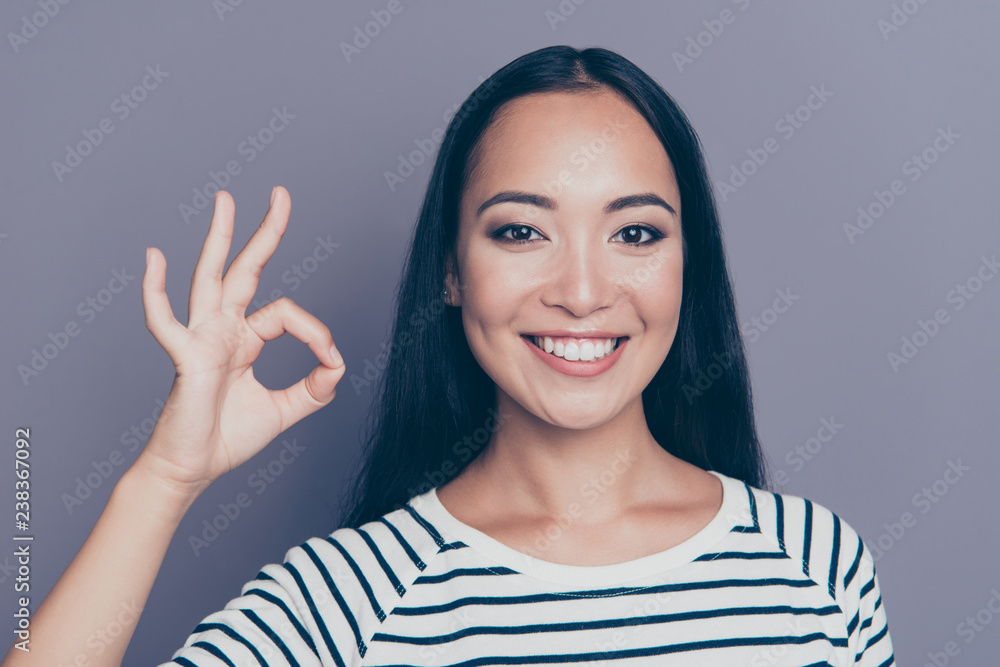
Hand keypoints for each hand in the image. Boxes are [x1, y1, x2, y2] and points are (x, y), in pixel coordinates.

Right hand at [136, 186, 344, 497]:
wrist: (194, 469)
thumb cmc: (229, 438)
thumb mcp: (286, 410)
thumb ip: (315, 389)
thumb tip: (340, 365)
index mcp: (245, 339)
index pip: (287, 313)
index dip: (316, 332)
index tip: (331, 360)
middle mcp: (223, 330)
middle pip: (245, 270)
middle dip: (264, 232)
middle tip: (281, 194)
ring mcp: (202, 339)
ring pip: (210, 278)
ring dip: (218, 238)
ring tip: (226, 200)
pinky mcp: (185, 357)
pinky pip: (166, 321)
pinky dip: (156, 291)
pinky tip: (154, 257)